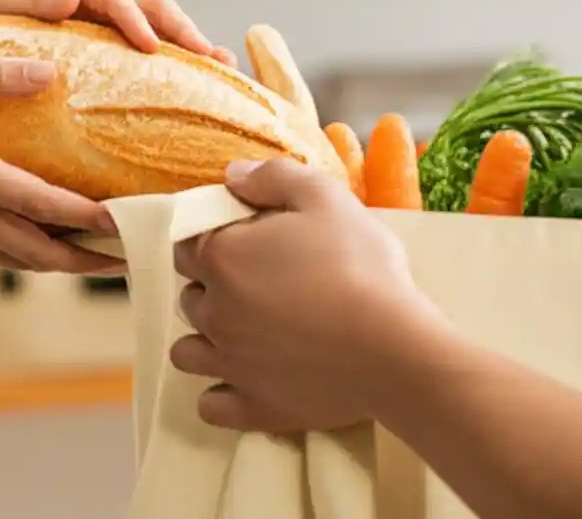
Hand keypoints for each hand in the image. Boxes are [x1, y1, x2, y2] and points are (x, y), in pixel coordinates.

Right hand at [0, 42, 120, 273]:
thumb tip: (54, 72)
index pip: (45, 206)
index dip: (93, 219)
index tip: (133, 223)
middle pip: (37, 251)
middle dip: (88, 260)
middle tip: (133, 260)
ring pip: (11, 258)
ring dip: (57, 261)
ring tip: (96, 259)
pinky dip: (20, 251)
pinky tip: (37, 239)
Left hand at [170, 158, 433, 432]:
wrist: (394, 349)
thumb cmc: (360, 265)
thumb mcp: (325, 197)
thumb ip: (272, 177)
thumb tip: (232, 175)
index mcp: (222, 257)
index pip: (187, 243)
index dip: (215, 239)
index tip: (250, 242)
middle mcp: (212, 311)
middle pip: (189, 294)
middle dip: (213, 287)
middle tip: (261, 284)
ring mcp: (228, 363)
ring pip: (187, 350)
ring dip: (207, 339)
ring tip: (248, 333)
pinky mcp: (251, 406)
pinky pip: (210, 405)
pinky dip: (220, 393)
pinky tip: (245, 379)